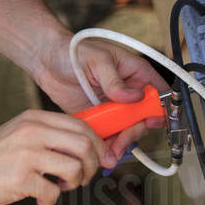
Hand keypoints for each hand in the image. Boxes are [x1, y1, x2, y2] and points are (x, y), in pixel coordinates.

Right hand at [0, 109, 104, 204]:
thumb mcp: (16, 135)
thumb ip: (46, 135)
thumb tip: (85, 146)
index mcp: (32, 119)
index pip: (80, 125)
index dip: (98, 144)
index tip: (100, 159)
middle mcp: (30, 132)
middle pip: (84, 144)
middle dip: (93, 165)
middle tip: (84, 178)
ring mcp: (25, 155)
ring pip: (75, 168)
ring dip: (75, 183)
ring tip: (61, 187)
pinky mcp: (20, 179)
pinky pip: (54, 193)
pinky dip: (51, 201)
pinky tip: (39, 199)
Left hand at [33, 32, 168, 167]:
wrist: (46, 60)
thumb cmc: (74, 51)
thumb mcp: (97, 60)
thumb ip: (114, 80)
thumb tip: (134, 96)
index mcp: (135, 73)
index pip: (157, 93)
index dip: (158, 109)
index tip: (150, 121)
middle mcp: (127, 92)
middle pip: (142, 118)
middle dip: (134, 132)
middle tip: (122, 141)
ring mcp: (113, 107)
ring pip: (125, 130)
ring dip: (120, 143)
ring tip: (109, 153)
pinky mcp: (98, 117)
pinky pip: (107, 134)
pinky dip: (105, 144)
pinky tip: (99, 151)